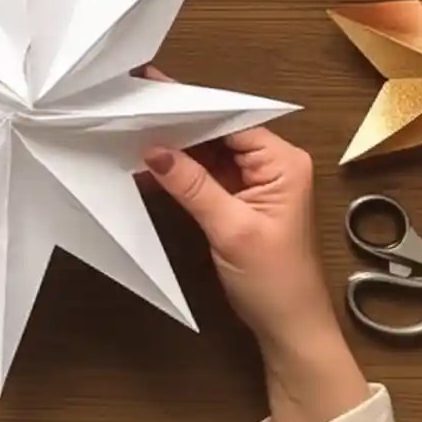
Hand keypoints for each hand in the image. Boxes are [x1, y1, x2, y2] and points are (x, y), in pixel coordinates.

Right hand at [140, 69, 368, 421]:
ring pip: (208, 152)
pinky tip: (148, 166)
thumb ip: (192, 185)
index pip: (231, 121)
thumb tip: (153, 149)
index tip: (151, 93)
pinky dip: (179, 172)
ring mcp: (255, 182)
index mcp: (283, 161)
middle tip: (132, 107)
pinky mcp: (239, 200)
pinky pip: (205, 175)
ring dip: (175, 147)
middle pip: (219, 132)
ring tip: (131, 130)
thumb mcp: (231, 229)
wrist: (290, 328)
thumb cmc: (275, 281)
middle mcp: (272, 164)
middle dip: (178, 124)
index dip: (191, 108)